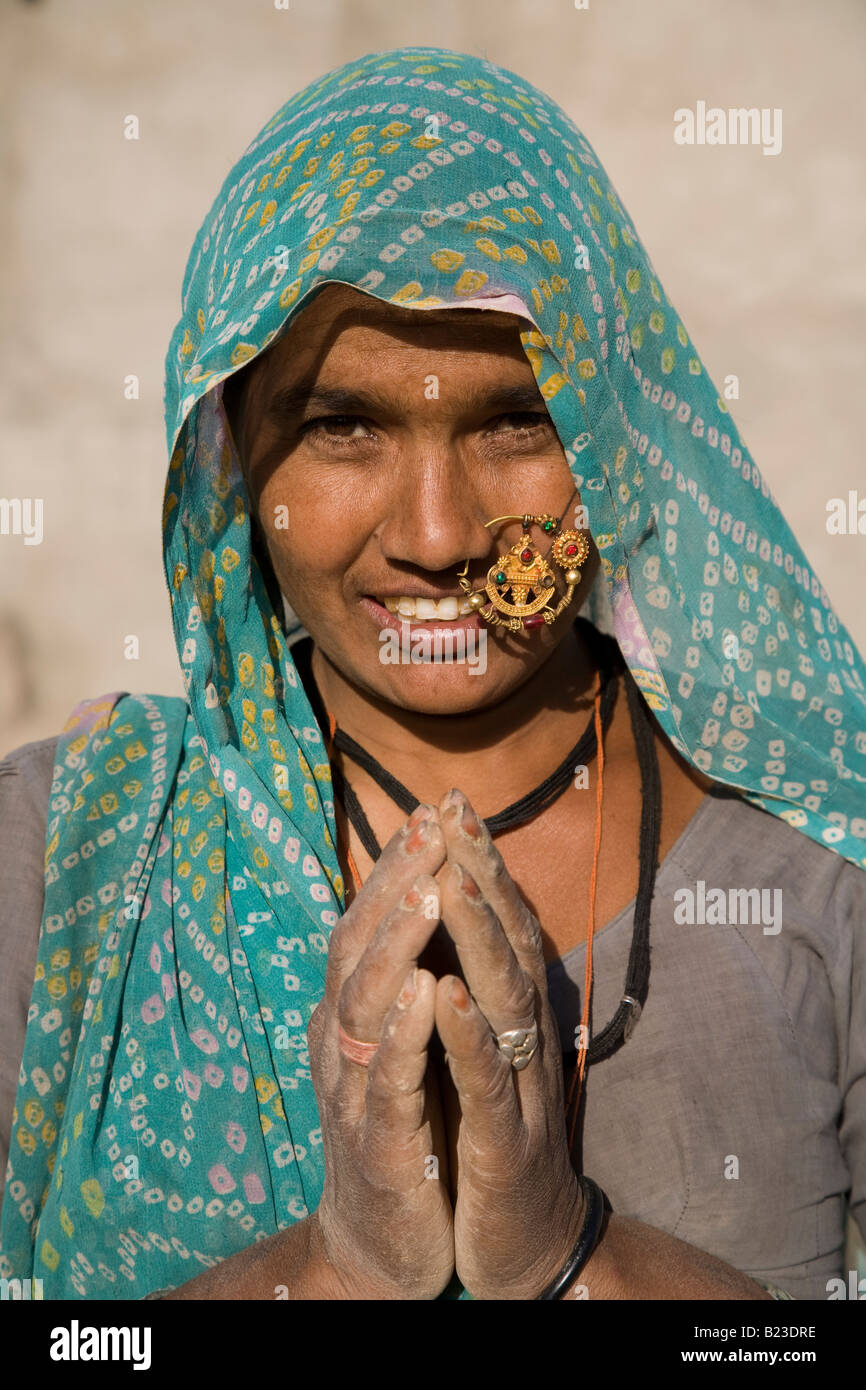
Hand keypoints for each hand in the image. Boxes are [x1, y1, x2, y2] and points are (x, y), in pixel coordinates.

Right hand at [309, 803, 453, 1298]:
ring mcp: (352, 1092)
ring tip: (427, 891)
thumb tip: (426, 901)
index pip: (364, 925)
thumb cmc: (404, 1132)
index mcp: (349, 1016)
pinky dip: (401, 1032)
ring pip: (363, 1004)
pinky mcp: (377, 1145)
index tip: (427, 810)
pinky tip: (422, 993)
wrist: (386, 1245)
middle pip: (355, 947)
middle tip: (426, 824)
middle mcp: (339, 1042)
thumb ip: (404, 982)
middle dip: (393, 883)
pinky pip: (386, 1080)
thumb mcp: (401, 1048)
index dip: (392, 869)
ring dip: (395, 944)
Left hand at [432, 788, 586, 1299]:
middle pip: (506, 940)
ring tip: (450, 879)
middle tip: (455, 811)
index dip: (476, 862)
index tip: (449, 801)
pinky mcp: (505, 1140)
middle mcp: (525, 1035)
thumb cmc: (491, 1133)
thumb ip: (476, 986)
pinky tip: (444, 994)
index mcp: (513, 1014)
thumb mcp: (483, 1051)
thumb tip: (457, 913)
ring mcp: (521, 1085)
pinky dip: (465, 1033)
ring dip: (475, 934)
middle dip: (479, 872)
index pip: (497, 922)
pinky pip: (485, 1078)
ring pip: (501, 996)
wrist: (523, 1245)